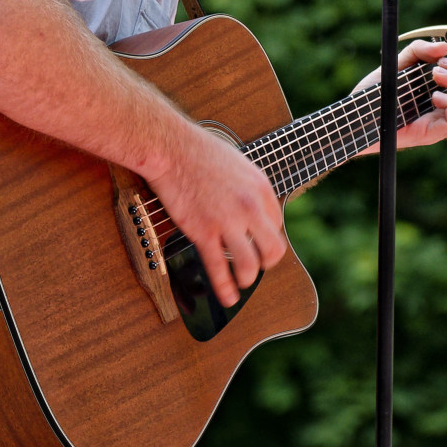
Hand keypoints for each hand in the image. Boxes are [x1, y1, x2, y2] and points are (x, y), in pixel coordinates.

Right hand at [144, 123, 286, 308]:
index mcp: (261, 188)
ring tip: (240, 282)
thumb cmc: (198, 151)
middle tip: (255, 264)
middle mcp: (250, 207)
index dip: (266, 236)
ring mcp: (227, 221)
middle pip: (273, 250)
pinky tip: (227, 297)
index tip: (255, 240)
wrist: (171, 148)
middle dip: (266, 262)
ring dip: (246, 278)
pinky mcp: (203, 232)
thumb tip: (249, 205)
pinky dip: (224, 288)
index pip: (276, 224)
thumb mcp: (237, 163)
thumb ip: (247, 186)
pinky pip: (218, 268)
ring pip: (249, 264)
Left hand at [354, 40, 446, 151]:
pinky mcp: (428, 135)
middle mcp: (442, 111)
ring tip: (436, 76)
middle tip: (440, 65)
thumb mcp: (395, 65)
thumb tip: (443, 46)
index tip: (446, 56)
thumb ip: (417, 51)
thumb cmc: (373, 93)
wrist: (352, 115)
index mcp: (440, 94)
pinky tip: (434, 96)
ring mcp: (437, 125)